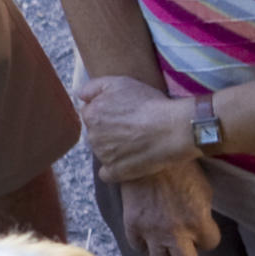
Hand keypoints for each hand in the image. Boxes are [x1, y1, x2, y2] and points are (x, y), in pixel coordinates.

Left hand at [78, 76, 195, 181]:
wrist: (173, 128)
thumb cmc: (150, 104)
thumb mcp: (121, 82)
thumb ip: (93, 87)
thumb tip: (81, 96)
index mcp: (91, 114)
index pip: (91, 114)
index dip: (108, 112)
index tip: (125, 113)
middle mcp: (92, 136)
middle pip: (96, 133)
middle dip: (110, 131)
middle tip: (133, 127)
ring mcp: (102, 155)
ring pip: (103, 151)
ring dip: (114, 148)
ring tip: (138, 141)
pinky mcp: (115, 171)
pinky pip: (108, 173)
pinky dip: (116, 168)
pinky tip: (131, 161)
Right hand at [118, 163, 220, 255]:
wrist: (149, 155)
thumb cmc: (181, 168)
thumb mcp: (204, 189)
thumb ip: (203, 213)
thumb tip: (202, 227)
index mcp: (198, 221)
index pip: (211, 244)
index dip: (207, 237)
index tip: (202, 227)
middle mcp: (176, 232)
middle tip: (185, 244)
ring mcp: (152, 232)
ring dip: (165, 254)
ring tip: (166, 241)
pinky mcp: (132, 227)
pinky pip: (139, 248)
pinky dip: (144, 243)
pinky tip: (149, 232)